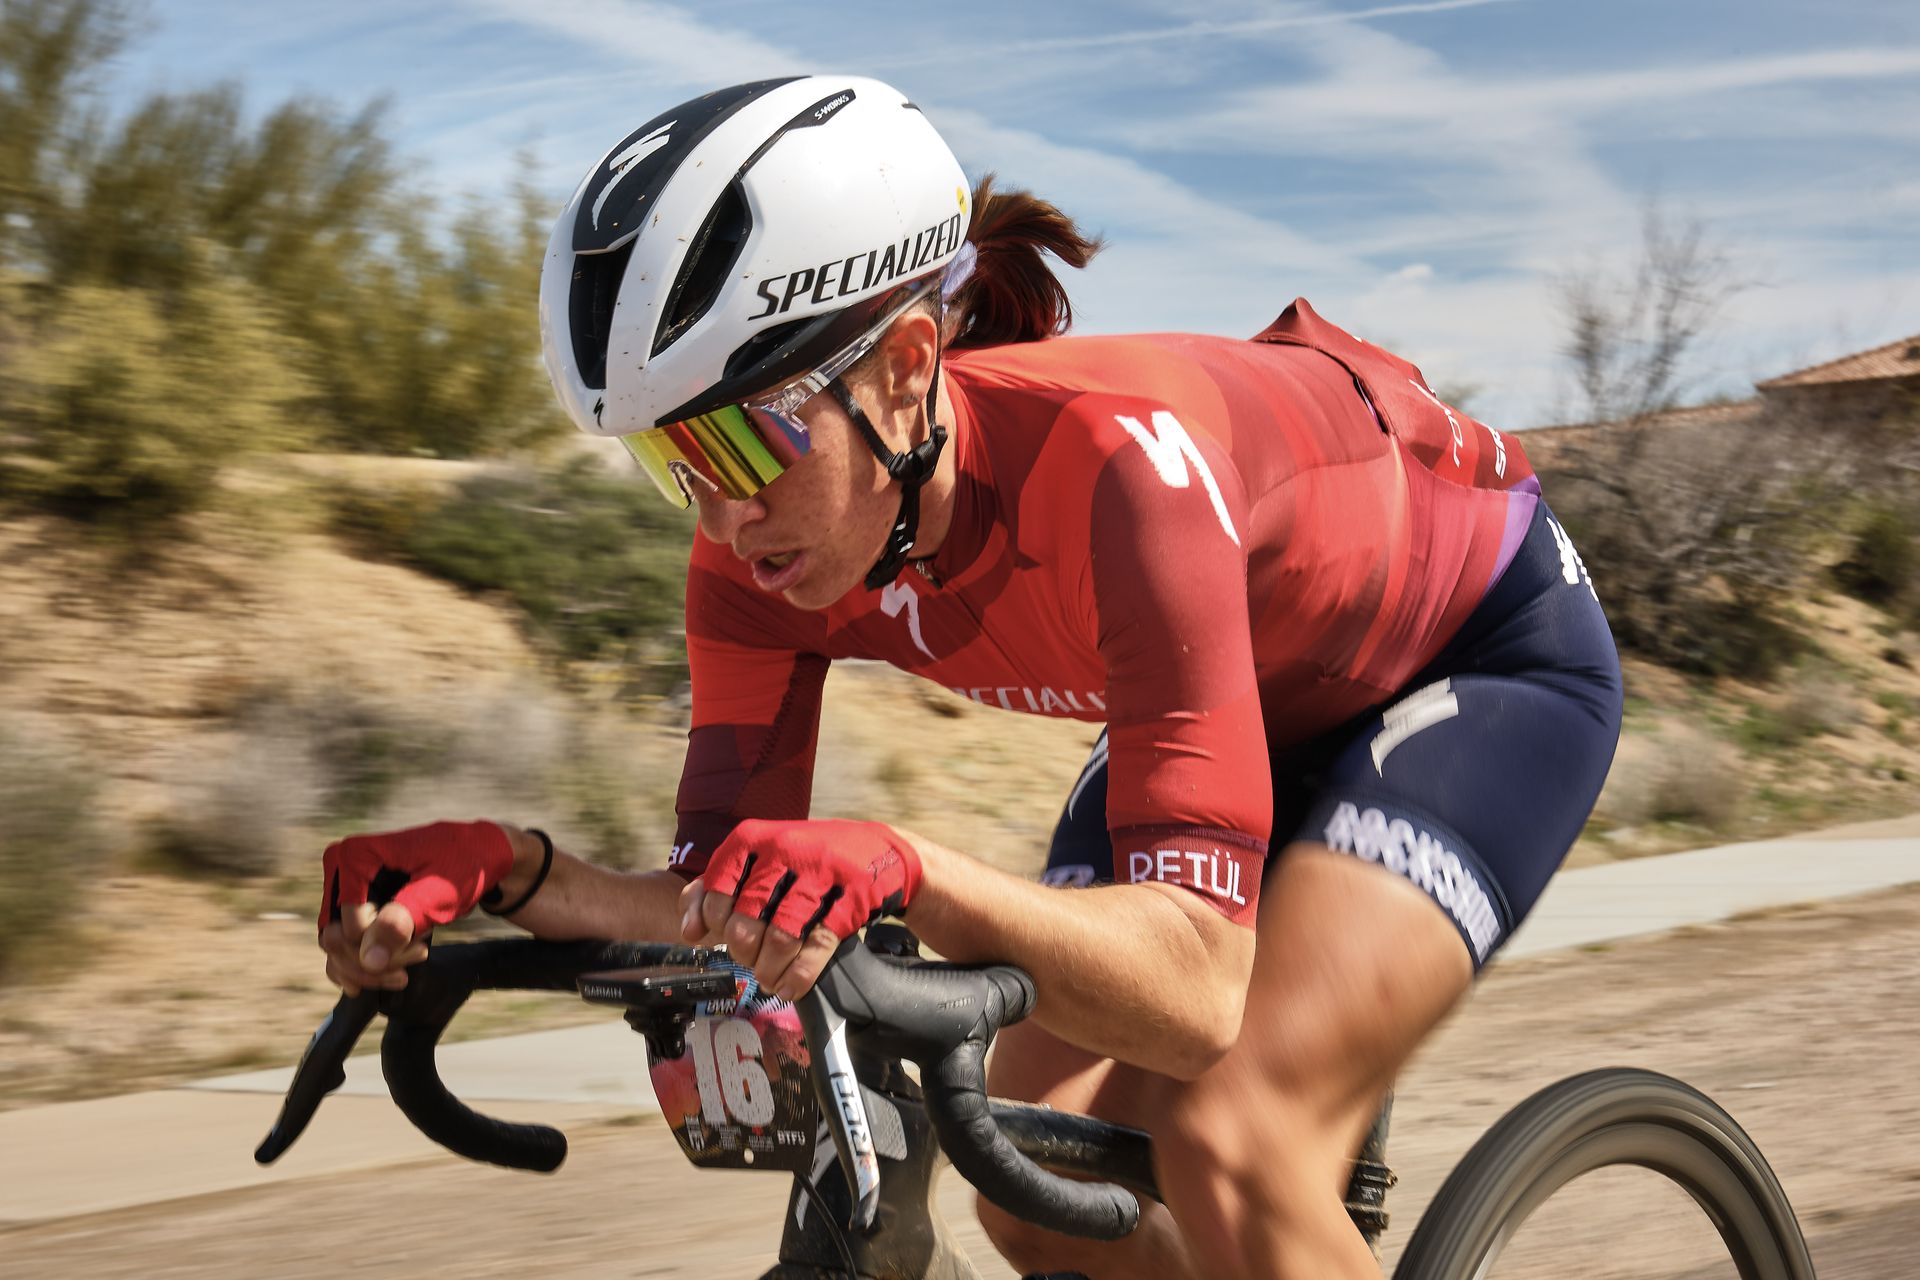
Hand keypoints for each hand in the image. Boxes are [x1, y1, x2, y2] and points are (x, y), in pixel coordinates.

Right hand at [316, 820, 515, 994]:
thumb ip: (404, 921)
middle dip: (375, 963)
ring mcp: (341, 889)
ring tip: (409, 969)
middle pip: (336, 940)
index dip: (384, 947)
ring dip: (372, 969)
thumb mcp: (438, 893)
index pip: (350, 928)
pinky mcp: (349, 905)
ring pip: (336, 949)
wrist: (476, 855)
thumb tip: (369, 960)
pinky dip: (363, 967)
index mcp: (354, 856)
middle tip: (419, 957)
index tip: (421, 950)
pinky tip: (395, 974)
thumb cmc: (461, 865)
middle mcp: (339, 870)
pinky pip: (340, 947)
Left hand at [680, 819, 921, 1001]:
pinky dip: (800, 974)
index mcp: (754, 838)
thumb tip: (689, 929)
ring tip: (768, 980)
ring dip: (770, 969)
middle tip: (749, 962)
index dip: (713, 921)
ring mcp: (821, 873)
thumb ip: (720, 884)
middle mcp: (785, 850)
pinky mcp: (851, 898)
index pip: (716, 887)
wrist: (880, 853)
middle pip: (746, 918)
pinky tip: (792, 987)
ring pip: (781, 936)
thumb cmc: (808, 861)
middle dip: (743, 951)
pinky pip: (817, 945)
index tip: (719, 938)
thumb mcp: (762, 857)